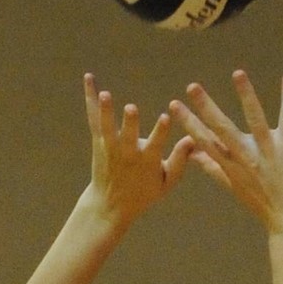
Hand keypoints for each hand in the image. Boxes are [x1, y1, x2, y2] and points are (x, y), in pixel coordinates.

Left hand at [84, 73, 190, 227]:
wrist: (108, 206)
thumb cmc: (143, 193)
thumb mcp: (165, 184)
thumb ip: (180, 161)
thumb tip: (193, 139)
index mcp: (146, 162)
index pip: (155, 144)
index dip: (160, 131)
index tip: (165, 116)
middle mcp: (127, 154)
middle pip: (128, 137)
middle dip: (130, 123)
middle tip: (131, 108)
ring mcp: (110, 147)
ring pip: (107, 128)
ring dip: (106, 110)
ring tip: (104, 93)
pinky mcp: (98, 142)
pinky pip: (94, 118)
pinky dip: (91, 98)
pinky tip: (89, 77)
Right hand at [169, 71, 282, 232]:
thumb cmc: (263, 202)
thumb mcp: (234, 186)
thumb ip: (213, 168)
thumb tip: (194, 156)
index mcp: (230, 166)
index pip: (204, 141)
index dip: (188, 123)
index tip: (174, 106)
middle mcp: (245, 158)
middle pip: (222, 129)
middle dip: (206, 107)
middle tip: (192, 86)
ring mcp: (267, 152)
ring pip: (254, 119)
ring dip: (246, 95)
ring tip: (237, 73)